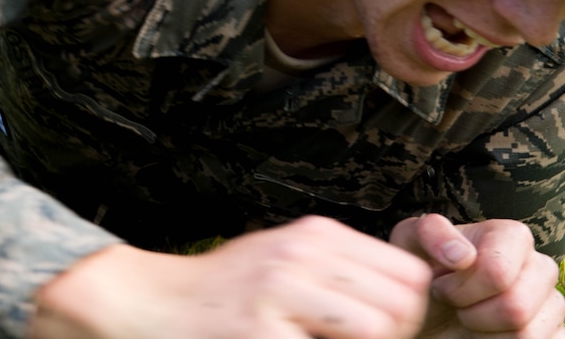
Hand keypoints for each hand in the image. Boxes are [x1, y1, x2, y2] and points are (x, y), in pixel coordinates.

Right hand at [30, 216, 431, 338]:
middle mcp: (302, 255)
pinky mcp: (262, 333)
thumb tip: (402, 297)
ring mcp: (281, 293)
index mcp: (315, 235)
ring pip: (377, 329)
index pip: (407, 271)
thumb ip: (335, 268)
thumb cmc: (224, 290)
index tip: (388, 330)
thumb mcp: (283, 258)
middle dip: (396, 336)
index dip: (408, 310)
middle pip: (402, 303)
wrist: (156, 302)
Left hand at [390, 215, 564, 338]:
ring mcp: (553, 304)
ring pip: (528, 335)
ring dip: (486, 337)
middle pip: (516, 307)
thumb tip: (464, 256)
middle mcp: (541, 267)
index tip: (441, 287)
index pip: (498, 272)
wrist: (432, 311)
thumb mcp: (412, 243)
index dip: (461, 289)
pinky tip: (488, 338)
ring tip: (470, 321)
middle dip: (473, 315)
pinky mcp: (557, 335)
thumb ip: (431, 234)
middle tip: (456, 308)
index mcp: (512, 236)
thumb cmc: (424, 272)